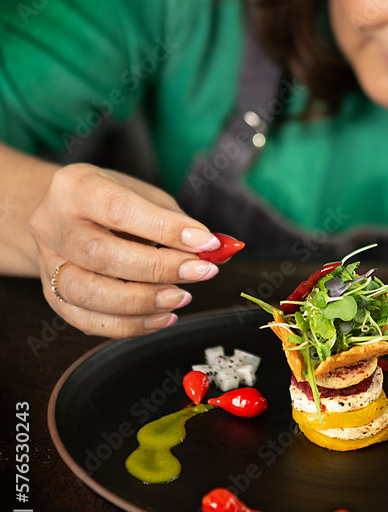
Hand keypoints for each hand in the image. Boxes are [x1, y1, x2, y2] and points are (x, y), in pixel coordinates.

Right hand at [29, 162, 234, 337]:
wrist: (61, 213)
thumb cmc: (110, 201)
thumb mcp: (142, 195)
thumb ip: (175, 220)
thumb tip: (217, 249)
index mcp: (75, 186)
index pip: (120, 210)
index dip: (166, 229)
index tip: (205, 242)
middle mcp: (52, 223)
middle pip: (101, 255)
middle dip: (158, 269)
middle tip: (199, 272)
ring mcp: (46, 261)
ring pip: (88, 293)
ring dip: (142, 302)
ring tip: (180, 297)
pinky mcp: (50, 294)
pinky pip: (85, 320)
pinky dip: (128, 325)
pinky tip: (160, 317)